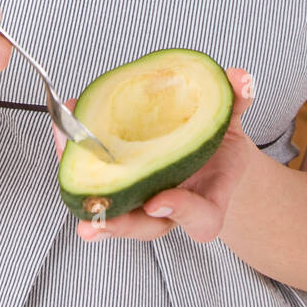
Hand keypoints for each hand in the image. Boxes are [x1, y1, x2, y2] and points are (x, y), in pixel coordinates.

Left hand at [52, 66, 254, 242]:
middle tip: (94, 221)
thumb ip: (236, 102)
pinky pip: (99, 179)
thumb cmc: (219, 149)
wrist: (209, 161)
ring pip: (116, 206)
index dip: (180, 211)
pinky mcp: (123, 182)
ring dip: (88, 188)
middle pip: (145, 228)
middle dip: (118, 224)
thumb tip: (241, 78)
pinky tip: (64, 129)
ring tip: (69, 163)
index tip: (159, 202)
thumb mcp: (234, 125)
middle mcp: (170, 208)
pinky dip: (80, 156)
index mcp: (207, 201)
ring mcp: (144, 198)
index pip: (200, 220)